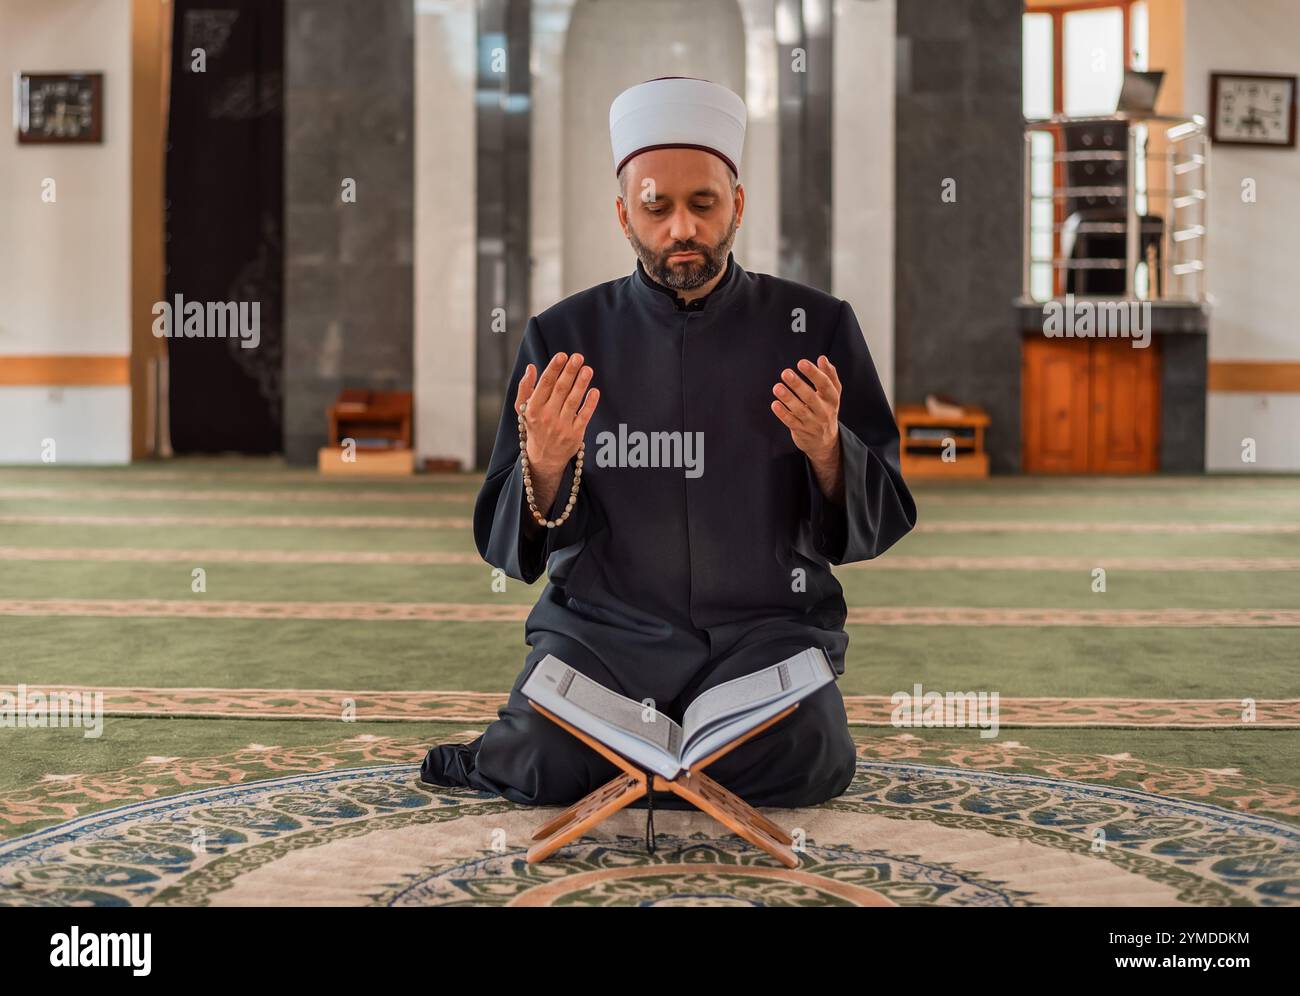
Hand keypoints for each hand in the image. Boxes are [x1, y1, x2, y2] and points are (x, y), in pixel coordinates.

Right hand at [516, 351, 599, 475]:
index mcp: (533, 409)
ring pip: (573, 401)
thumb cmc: (535, 426)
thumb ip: (525, 388)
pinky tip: (594, 391)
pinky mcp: (575, 435)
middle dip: (569, 372)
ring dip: (581, 384)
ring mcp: (561, 427)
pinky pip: (584, 416)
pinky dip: (590, 404)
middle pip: (560, 390)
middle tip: (578, 357)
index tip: (562, 355)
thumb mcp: (524, 409)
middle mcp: (547, 417)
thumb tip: (530, 367)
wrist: (544, 458)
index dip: (554, 369)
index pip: (545, 385)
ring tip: (588, 369)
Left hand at [770, 355, 840, 458]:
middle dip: (798, 385)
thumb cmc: (826, 410)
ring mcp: (812, 423)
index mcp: (832, 399)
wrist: (826, 442)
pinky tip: (774, 404)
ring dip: (788, 398)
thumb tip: (822, 358)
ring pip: (800, 410)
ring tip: (777, 387)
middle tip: (785, 372)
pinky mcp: (801, 432)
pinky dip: (783, 414)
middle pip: (811, 397)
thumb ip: (829, 375)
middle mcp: (824, 411)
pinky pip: (791, 422)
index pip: (825, 384)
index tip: (801, 363)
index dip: (814, 373)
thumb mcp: (832, 394)